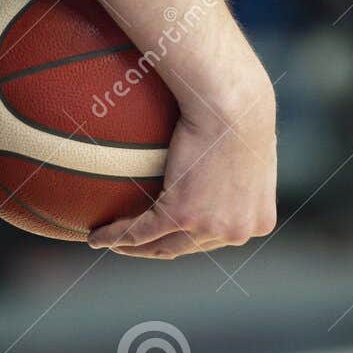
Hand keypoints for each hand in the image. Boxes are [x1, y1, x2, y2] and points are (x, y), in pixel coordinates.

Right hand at [88, 72, 276, 259]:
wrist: (233, 103)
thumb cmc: (241, 109)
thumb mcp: (249, 147)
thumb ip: (238, 168)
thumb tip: (220, 160)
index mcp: (257, 221)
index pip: (217, 239)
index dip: (187, 239)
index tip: (167, 232)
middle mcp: (236, 232)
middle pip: (187, 248)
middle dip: (156, 248)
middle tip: (131, 243)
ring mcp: (209, 227)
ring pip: (161, 246)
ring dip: (130, 248)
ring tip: (109, 242)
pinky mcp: (182, 215)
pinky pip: (139, 232)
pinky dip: (114, 236)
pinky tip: (96, 236)